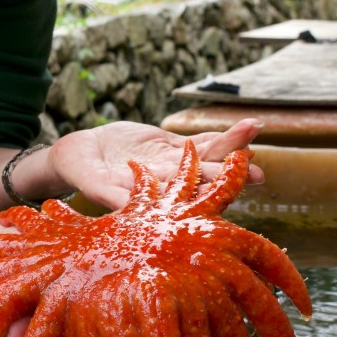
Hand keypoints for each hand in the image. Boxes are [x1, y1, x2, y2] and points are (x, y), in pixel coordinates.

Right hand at [49, 118, 263, 209]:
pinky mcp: (168, 147)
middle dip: (230, 171)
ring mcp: (171, 165)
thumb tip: (127, 207)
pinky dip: (219, 136)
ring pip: (208, 156)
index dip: (208, 192)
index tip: (226, 191)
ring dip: (231, 146)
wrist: (76, 155)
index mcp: (152, 198)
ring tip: (255, 131)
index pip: (185, 196)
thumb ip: (110, 195)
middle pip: (205, 177)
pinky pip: (199, 143)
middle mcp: (168, 185)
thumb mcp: (92, 184)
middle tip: (259, 172)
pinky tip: (244, 129)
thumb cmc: (78, 174)